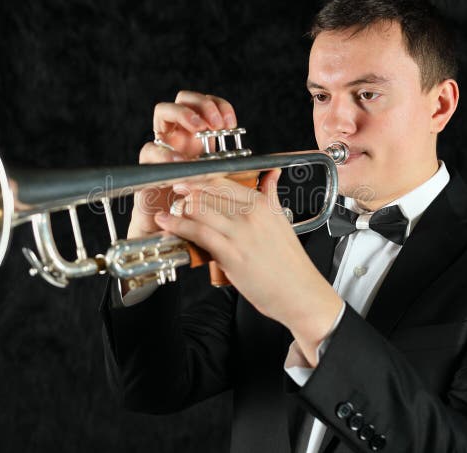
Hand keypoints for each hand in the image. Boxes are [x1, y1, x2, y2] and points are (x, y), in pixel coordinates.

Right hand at [127, 91, 237, 237]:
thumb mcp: (228, 196)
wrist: (172, 238)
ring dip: (183, 115)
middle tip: (215, 123)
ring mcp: (162, 148)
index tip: (231, 122)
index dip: (219, 107)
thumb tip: (275, 173)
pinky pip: (150, 149)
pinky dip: (165, 152)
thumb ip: (249, 182)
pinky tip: (180, 160)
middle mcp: (180, 139)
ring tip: (199, 128)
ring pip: (163, 113)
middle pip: (184, 99)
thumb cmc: (199, 214)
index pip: (208, 107)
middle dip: (201, 104)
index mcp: (200, 140)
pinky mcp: (148, 166)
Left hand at [154, 171, 342, 365]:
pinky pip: (198, 233)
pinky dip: (178, 226)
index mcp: (263, 205)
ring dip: (179, 210)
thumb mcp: (282, 221)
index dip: (200, 180)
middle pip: (208, 194)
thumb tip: (271, 175)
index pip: (223, 182)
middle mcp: (251, 215)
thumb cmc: (290, 263)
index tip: (187, 181)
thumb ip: (271, 195)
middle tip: (175, 197)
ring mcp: (240, 234)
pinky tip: (167, 224)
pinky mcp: (231, 254)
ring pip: (200, 210)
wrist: (299, 293)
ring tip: (168, 212)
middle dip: (187, 194)